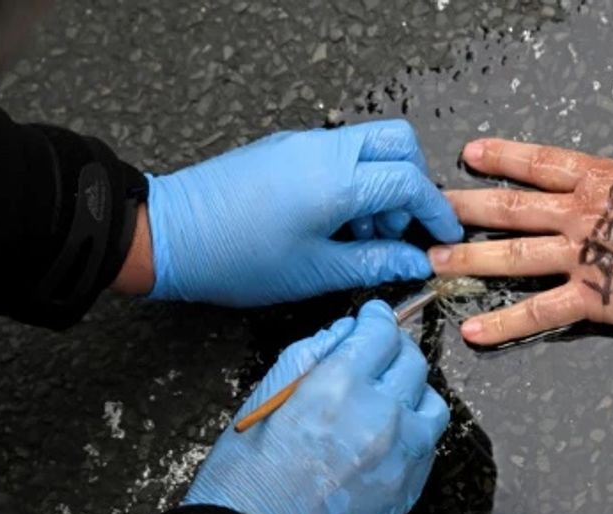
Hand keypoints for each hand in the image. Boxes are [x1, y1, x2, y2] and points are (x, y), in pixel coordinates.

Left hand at [146, 120, 462, 305]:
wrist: (167, 235)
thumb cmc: (235, 258)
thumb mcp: (316, 272)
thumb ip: (376, 263)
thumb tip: (416, 263)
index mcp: (338, 180)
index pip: (411, 182)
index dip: (436, 212)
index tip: (445, 236)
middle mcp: (325, 150)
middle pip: (399, 142)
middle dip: (414, 183)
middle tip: (403, 229)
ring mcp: (303, 143)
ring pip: (369, 145)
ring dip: (382, 184)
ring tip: (363, 235)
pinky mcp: (284, 148)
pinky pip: (338, 152)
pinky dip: (354, 180)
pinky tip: (335, 222)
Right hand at [182, 300, 448, 513]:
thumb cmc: (244, 478)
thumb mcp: (263, 401)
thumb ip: (308, 357)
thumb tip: (342, 333)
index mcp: (340, 387)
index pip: (381, 333)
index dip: (377, 319)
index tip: (372, 317)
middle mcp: (382, 417)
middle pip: (413, 363)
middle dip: (395, 350)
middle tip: (377, 352)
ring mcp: (402, 456)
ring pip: (432, 404)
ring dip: (412, 393)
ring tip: (387, 397)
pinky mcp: (408, 489)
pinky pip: (428, 446)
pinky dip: (414, 432)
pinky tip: (388, 436)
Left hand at [428, 66, 612, 344]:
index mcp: (602, 180)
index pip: (540, 163)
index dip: (503, 156)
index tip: (469, 154)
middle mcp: (581, 217)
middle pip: (512, 208)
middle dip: (467, 206)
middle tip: (430, 208)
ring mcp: (582, 258)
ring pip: (513, 257)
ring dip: (470, 258)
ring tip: (433, 260)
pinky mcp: (594, 300)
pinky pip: (540, 313)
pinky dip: (505, 324)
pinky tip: (473, 331)